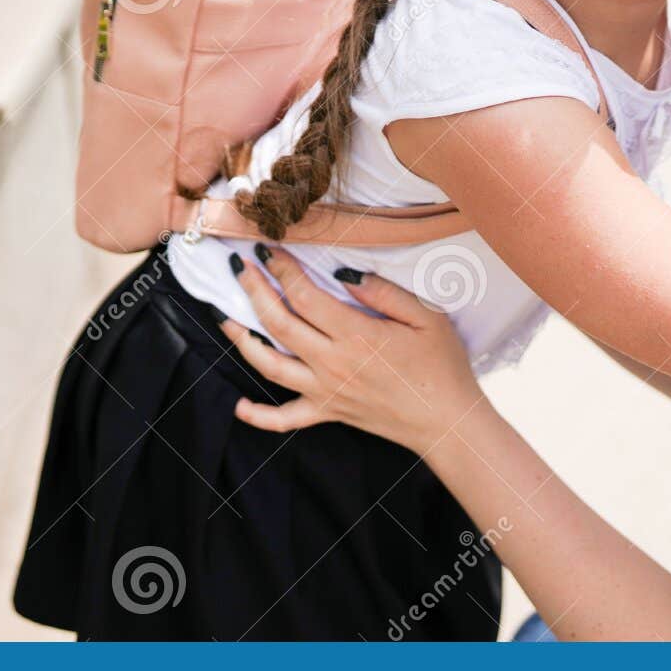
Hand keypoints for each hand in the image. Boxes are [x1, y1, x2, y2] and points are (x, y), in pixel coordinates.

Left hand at [220, 247, 482, 453]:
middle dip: (254, 291)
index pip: (305, 295)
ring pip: (270, 366)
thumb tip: (344, 273)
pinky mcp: (328, 413)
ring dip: (242, 340)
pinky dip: (259, 416)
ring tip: (224, 316)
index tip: (269, 249)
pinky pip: (285, 421)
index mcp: (356, 335)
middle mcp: (332, 363)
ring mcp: (326, 391)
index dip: (283, 269)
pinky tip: (239, 407)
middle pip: (278, 324)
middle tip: (239, 267)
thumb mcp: (426, 317)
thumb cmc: (442, 365)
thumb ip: (384, 292)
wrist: (446, 420)